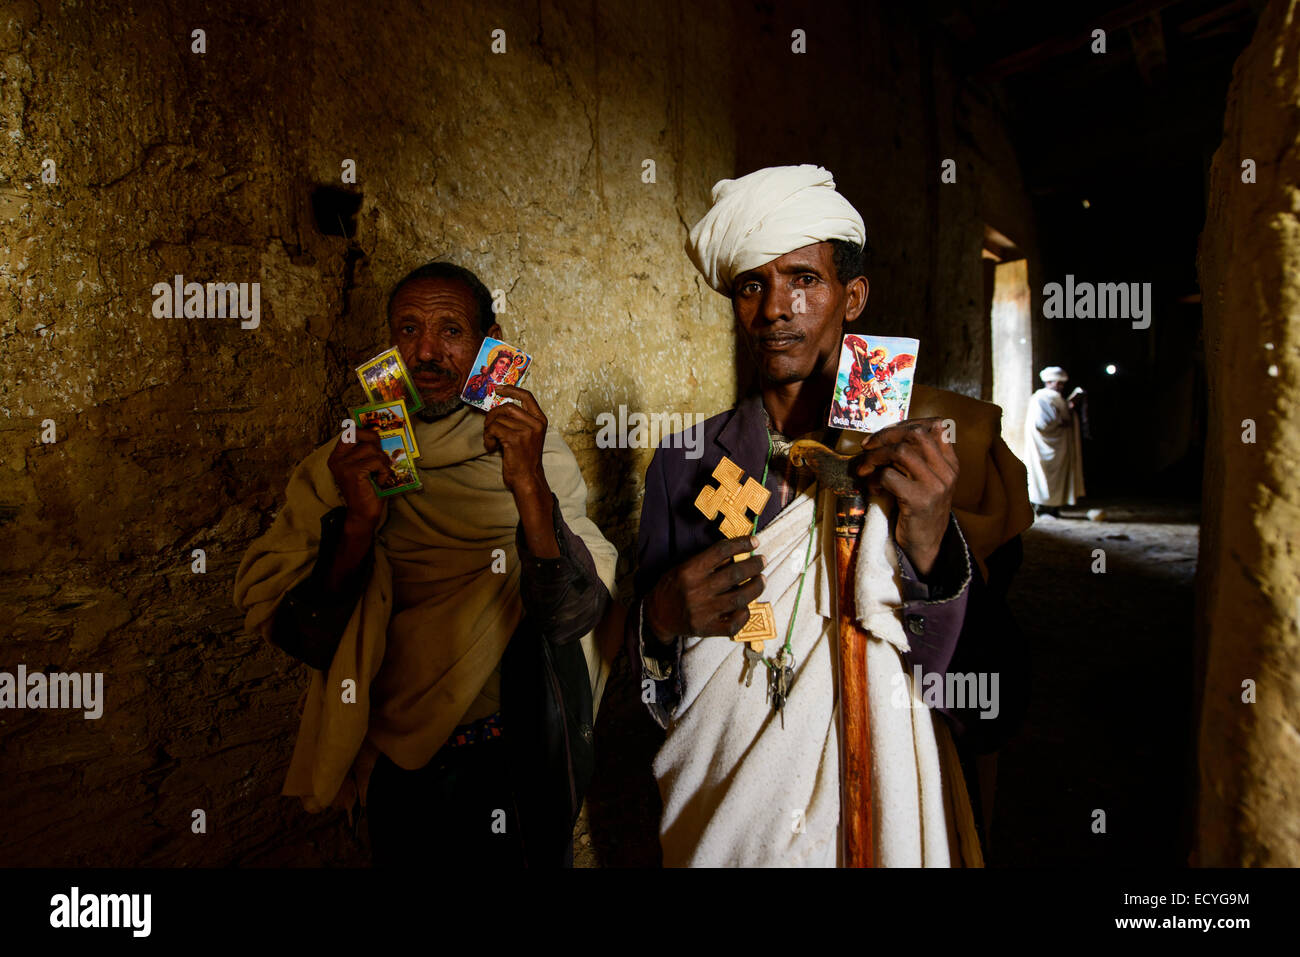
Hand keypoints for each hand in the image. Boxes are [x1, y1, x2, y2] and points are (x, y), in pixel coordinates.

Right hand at [327, 425, 391, 530]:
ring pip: (371, 448)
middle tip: (380, 459)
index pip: (350, 432)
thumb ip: (368, 451)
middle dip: (376, 443)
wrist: (363, 514)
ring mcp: (343, 465)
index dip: (366, 433)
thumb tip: (381, 433)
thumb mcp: (366, 466)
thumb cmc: (368, 489)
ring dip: (383, 461)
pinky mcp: (352, 472)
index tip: (376, 443)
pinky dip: (384, 471)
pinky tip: (380, 481)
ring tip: (380, 474)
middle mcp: (337, 459)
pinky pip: (376, 461)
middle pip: (360, 434)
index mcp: (338, 456)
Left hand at [483, 385, 547, 494]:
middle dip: (492, 415)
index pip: (527, 397)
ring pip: (498, 419)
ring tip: (491, 441)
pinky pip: (493, 429)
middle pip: (507, 407)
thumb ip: (518, 421)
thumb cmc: (524, 459)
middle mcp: (535, 424)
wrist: (528, 479)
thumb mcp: (527, 436)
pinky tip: (492, 447)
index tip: (498, 388)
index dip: (511, 390)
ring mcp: (526, 431)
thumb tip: (497, 408)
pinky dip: (488, 438)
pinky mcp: (514, 439)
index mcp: (540, 420)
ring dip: (489, 430)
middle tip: (488, 427)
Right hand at [645, 536, 765, 640]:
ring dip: (756, 587)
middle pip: (734, 574)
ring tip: (761, 580)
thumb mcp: (683, 568)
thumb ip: (707, 563)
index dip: (741, 544)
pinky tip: (747, 607)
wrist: (656, 616)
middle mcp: (696, 590)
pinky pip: (733, 623)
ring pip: (739, 598)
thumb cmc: (672, 588)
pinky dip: (744, 614)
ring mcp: (703, 611)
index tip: (754, 541)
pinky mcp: (707, 629)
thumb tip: (735, 555)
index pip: (720, 551)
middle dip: (754, 565)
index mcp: (689, 571)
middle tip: (762, 561)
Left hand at [853, 417, 957, 576]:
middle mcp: (947, 471)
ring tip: (865, 469)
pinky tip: (874, 490)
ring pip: (900, 451)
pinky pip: (889, 476)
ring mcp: (935, 486)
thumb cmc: (920, 510)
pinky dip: (874, 479)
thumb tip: (885, 436)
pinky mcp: (919, 501)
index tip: (885, 433)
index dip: (906, 423)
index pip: (936, 425)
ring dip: (875, 457)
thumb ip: (918, 458)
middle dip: (885, 435)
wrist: (926, 546)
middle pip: (915, 433)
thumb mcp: (927, 480)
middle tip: (867, 447)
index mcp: (950, 463)